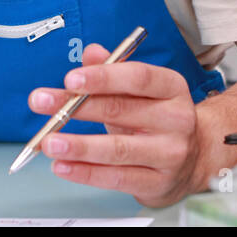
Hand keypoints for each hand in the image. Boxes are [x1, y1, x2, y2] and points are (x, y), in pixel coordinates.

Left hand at [27, 43, 209, 207]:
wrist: (195, 158)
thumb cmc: (158, 118)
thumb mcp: (139, 90)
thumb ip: (112, 69)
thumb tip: (91, 53)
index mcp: (172, 88)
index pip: (138, 78)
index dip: (103, 77)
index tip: (70, 78)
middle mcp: (176, 119)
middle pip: (121, 110)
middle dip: (76, 106)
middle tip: (42, 103)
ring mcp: (169, 154)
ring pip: (118, 149)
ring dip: (78, 145)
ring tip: (49, 141)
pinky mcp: (157, 183)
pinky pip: (116, 178)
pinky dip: (85, 172)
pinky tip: (62, 166)